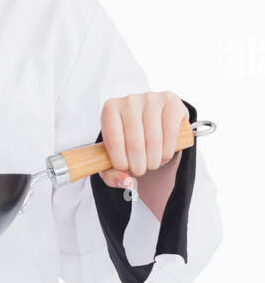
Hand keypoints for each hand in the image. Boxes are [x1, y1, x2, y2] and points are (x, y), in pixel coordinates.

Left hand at [99, 91, 188, 217]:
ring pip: (154, 140)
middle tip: (141, 169)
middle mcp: (129, 100)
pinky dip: (168, 150)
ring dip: (154, 160)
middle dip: (139, 165)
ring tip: (152, 163)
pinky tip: (164, 155)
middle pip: (135, 143)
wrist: (150, 121)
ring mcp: (151, 99)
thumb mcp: (113, 158)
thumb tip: (128, 183)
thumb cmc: (128, 139)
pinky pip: (171, 132)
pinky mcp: (171, 102)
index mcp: (110, 109)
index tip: (125, 168)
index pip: (114, 140)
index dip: (121, 162)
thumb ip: (113, 175)